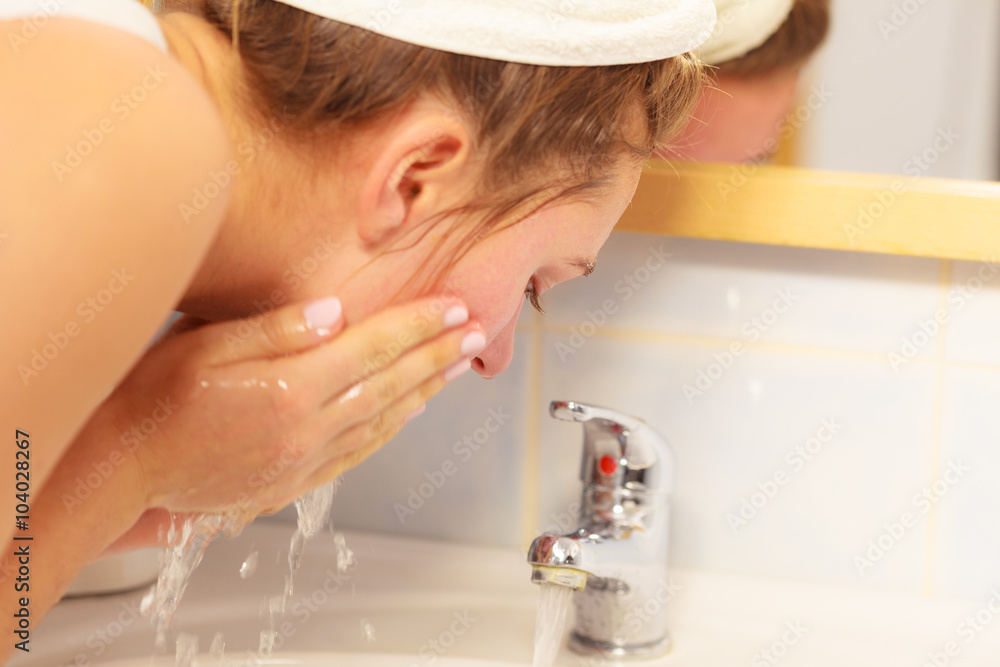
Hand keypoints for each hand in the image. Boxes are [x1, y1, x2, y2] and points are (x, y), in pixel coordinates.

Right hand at [99, 296, 482, 526]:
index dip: (418, 324)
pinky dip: (391, 429)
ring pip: (383, 421)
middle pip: (390, 384)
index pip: (374, 347)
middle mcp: (308, 428)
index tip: (455, 306)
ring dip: (425, 390)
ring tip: (457, 367)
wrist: (123, 466)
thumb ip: (277, 329)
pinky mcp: (292, 481)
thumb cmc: (153, 397)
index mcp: (291, 388)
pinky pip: (358, 452)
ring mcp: (303, 459)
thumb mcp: (206, 345)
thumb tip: (336, 312)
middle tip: (475, 333)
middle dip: (438, 355)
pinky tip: (408, 415)